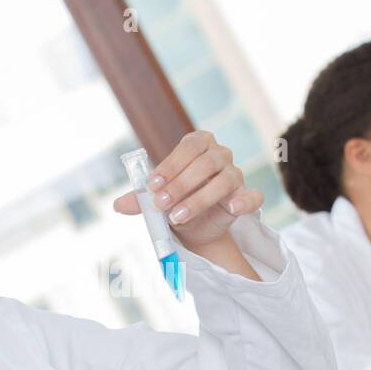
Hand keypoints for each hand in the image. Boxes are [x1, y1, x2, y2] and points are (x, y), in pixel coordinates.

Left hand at [113, 130, 263, 252]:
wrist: (192, 226)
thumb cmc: (174, 200)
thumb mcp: (154, 199)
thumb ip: (139, 199)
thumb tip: (117, 205)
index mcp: (198, 144)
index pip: (188, 147)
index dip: (171, 165)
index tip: (152, 186)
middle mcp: (219, 155)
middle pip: (205, 163)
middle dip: (180, 185)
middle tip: (160, 204)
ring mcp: (235, 174)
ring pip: (224, 180)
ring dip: (199, 199)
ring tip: (177, 217)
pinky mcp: (245, 197)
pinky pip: (253, 196)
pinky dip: (245, 201)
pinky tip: (233, 209)